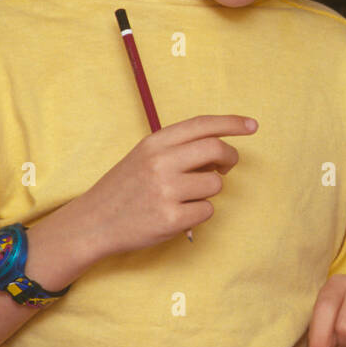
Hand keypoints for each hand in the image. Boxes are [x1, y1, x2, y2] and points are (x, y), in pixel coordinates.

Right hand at [64, 114, 256, 261]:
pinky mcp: (171, 218)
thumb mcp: (145, 156)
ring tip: (184, 196)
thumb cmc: (125, 188)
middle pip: (217, 149)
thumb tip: (220, 150)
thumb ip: (179, 149)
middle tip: (225, 166)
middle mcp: (161, 162)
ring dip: (208, 191)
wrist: (93, 223)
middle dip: (230, 158)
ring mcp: (166, 190)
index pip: (202, 124)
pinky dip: (199, 213)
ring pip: (216, 183)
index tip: (252, 126)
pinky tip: (178, 214)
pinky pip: (207, 210)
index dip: (231, 123)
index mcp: (155, 143)